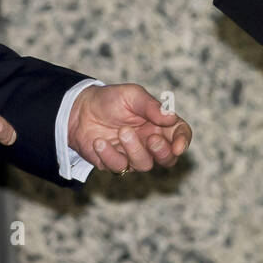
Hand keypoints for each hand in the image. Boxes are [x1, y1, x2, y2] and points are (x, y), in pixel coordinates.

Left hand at [67, 84, 191, 172]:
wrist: (79, 111)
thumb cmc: (110, 100)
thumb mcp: (131, 95)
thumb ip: (151, 106)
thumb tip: (171, 117)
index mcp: (159, 123)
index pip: (180, 134)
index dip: (183, 141)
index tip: (178, 146)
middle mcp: (150, 141)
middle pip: (168, 158)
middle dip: (162, 151)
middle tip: (151, 139)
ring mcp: (133, 155)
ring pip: (145, 165)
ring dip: (134, 150)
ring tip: (121, 132)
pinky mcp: (116, 164)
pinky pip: (119, 167)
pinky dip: (109, 154)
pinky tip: (99, 142)